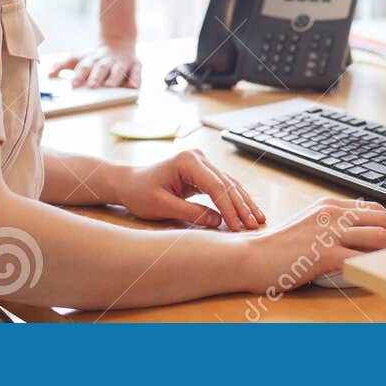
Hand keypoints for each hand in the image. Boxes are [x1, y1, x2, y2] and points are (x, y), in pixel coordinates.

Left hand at [49, 42, 140, 87]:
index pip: (84, 66)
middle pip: (100, 68)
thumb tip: (48, 73)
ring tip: (110, 86)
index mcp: (92, 60)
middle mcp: (106, 61)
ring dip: (114, 78)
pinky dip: (136, 79)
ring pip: (117, 70)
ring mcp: (121, 62)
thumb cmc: (95, 58)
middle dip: (96, 76)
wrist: (119, 42)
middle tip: (92, 86)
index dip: (79, 75)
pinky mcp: (135, 65)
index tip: (74, 85)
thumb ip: (63, 65)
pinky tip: (134, 87)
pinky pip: (137, 72)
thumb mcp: (79, 58)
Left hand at [115, 150, 266, 230]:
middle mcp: (198, 158)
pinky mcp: (202, 172)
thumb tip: (218, 222)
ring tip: (257, 219)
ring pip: (229, 184)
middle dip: (241, 206)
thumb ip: (191, 213)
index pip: (216, 186)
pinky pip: (223, 186)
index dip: (229, 208)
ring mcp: (202, 163)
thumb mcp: (162, 207)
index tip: (238, 227)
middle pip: (227, 184)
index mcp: (188, 161)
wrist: (128, 183)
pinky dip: (235, 200)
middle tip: (255, 225)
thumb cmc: (140, 193)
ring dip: (243, 203)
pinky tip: (247, 211)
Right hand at [245, 197, 385, 292]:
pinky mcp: (323, 253)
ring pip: (376, 233)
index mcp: (329, 206)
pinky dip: (379, 262)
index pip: (372, 208)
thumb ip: (331, 228)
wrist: (250, 257)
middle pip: (381, 217)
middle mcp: (332, 214)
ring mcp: (328, 232)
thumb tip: (356, 238)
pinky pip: (360, 256)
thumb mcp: (307, 228)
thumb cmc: (276, 248)